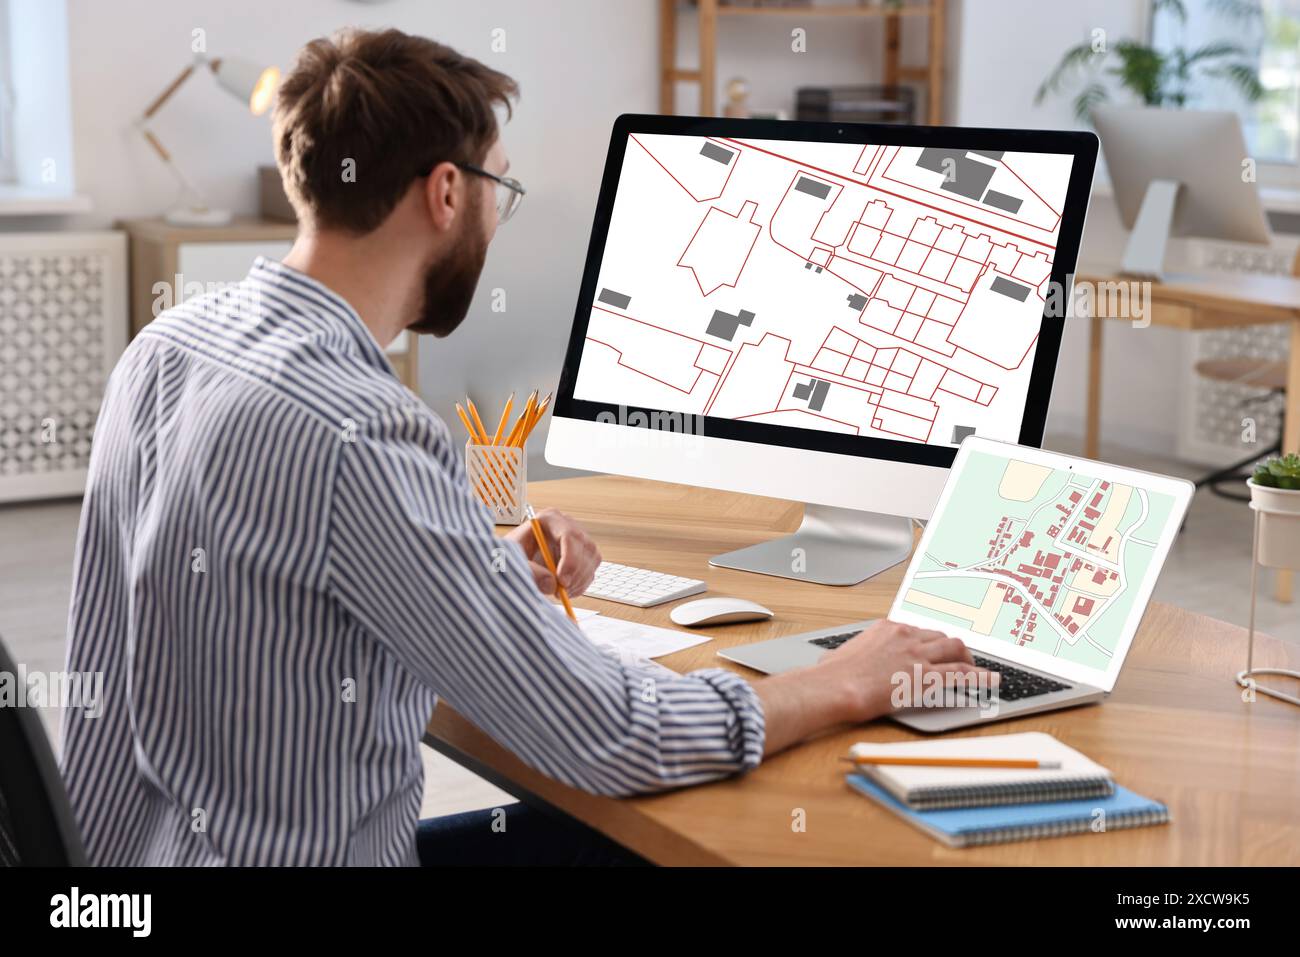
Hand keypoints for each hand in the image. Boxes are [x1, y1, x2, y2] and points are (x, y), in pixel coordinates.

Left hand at [505, 508, 600, 597]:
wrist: (514, 562)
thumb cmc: (510, 556)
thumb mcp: (514, 562)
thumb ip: (530, 572)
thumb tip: (551, 584)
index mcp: (549, 519)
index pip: (569, 535)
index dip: (570, 559)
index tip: (562, 580)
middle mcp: (567, 525)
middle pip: (585, 546)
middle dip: (576, 573)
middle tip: (562, 590)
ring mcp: (577, 539)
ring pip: (592, 558)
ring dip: (580, 580)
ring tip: (561, 592)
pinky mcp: (582, 554)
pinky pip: (591, 569)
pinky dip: (581, 584)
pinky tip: (566, 590)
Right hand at [755, 619, 993, 754]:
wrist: (836, 686)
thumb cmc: (832, 675)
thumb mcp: (838, 655)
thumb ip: (848, 655)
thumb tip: (832, 662)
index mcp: (886, 628)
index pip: (917, 630)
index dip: (928, 642)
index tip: (932, 648)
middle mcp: (906, 636)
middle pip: (939, 636)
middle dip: (951, 647)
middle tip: (957, 658)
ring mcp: (918, 655)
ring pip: (955, 649)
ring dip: (967, 657)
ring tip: (975, 667)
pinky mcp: (927, 676)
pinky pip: (962, 673)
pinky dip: (980, 676)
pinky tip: (991, 680)